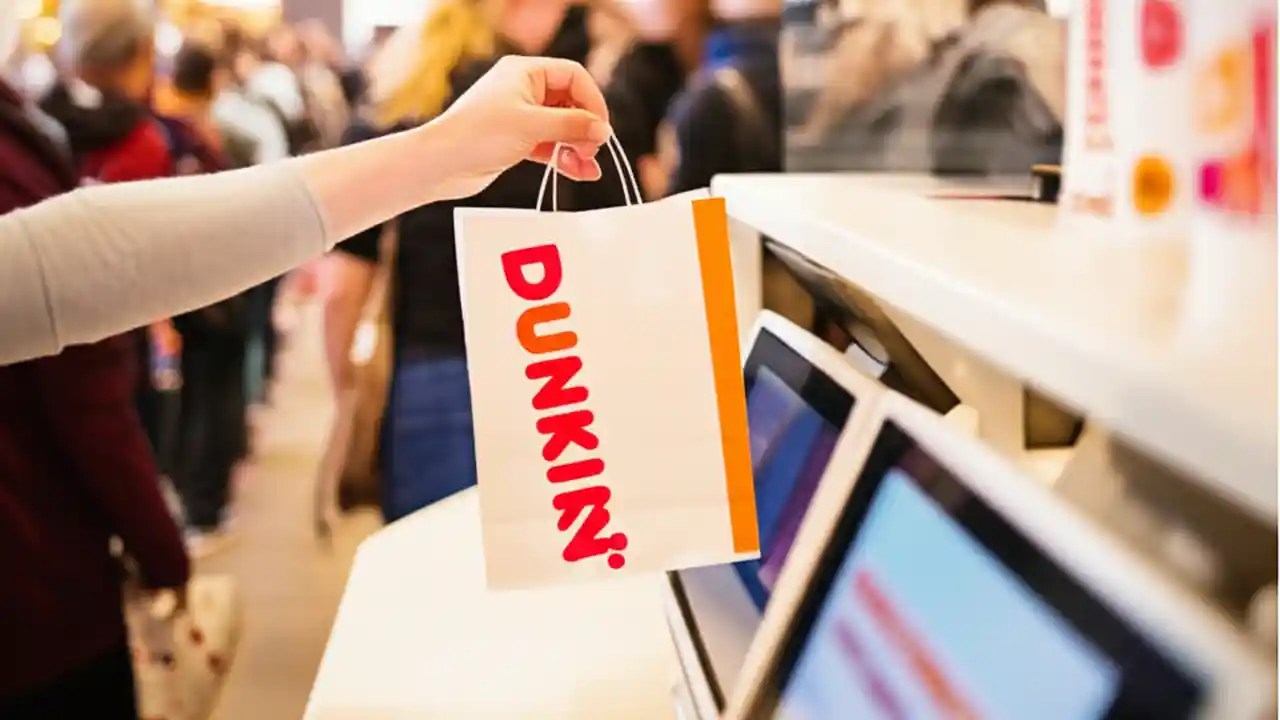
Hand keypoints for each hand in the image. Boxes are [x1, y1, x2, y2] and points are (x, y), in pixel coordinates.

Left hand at [427, 56, 611, 199]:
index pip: (573, 76)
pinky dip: (564, 157)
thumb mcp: (532, 126)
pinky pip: (550, 145)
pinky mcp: (516, 140)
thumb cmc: (478, 135)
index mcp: (525, 72)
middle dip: (585, 127)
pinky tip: (579, 172)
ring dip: (578, 146)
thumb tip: (603, 129)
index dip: (592, 101)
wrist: (440, 164)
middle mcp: (523, 89)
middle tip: (593, 150)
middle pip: (571, 102)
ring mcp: (520, 115)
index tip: (601, 128)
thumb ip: (572, 125)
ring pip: (561, 127)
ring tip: (588, 167)